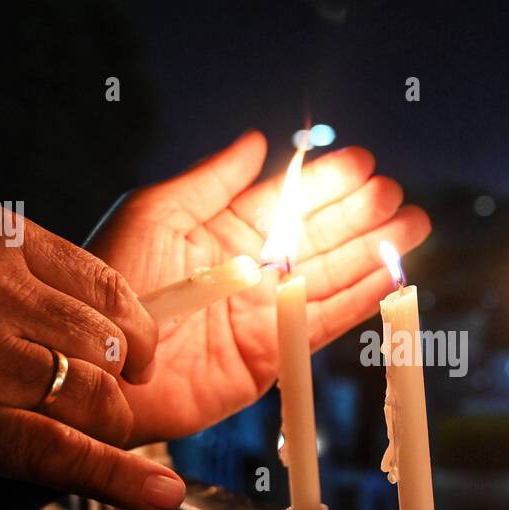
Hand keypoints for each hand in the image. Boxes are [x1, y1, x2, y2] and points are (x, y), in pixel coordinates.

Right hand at [0, 208, 186, 509]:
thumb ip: (21, 287)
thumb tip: (115, 329)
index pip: (109, 288)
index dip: (134, 337)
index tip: (134, 364)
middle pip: (106, 348)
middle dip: (115, 390)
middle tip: (96, 412)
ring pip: (92, 400)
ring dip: (101, 432)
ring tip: (76, 441)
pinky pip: (60, 452)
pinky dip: (119, 479)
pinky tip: (163, 496)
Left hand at [88, 130, 430, 443]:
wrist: (97, 367)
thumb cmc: (112, 286)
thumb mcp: (155, 216)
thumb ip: (210, 180)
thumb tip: (256, 141)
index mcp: (221, 235)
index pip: (286, 203)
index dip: (325, 183)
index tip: (363, 161)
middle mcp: (249, 273)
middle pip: (317, 238)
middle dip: (359, 214)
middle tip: (394, 193)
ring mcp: (263, 315)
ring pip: (331, 277)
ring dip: (371, 252)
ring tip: (411, 226)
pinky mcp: (271, 357)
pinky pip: (324, 324)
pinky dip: (359, 301)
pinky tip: (389, 276)